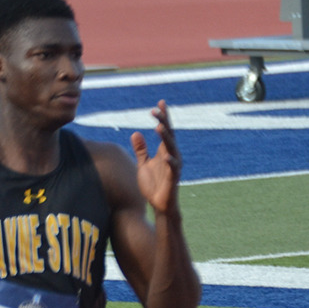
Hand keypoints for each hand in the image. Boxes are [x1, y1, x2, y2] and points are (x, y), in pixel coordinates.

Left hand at [131, 100, 181, 214]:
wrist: (159, 204)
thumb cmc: (153, 184)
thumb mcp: (143, 164)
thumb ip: (141, 149)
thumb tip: (135, 133)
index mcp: (164, 151)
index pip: (165, 130)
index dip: (163, 117)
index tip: (160, 102)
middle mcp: (171, 155)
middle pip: (168, 135)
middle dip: (163, 122)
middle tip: (155, 110)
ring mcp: (173, 166)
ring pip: (172, 148)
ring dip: (166, 138)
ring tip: (158, 127)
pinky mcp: (173, 178)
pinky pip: (173, 167)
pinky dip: (171, 161)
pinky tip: (166, 156)